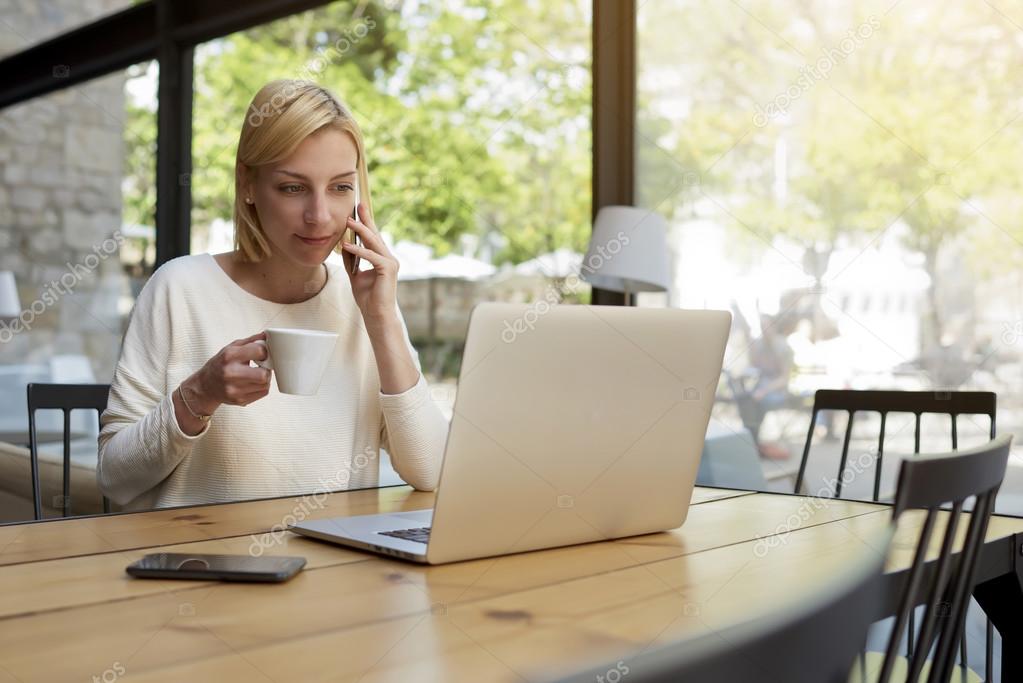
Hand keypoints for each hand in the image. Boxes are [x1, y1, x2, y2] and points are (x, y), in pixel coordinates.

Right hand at [181, 332, 271, 412]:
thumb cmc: (220, 364)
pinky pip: (263, 393)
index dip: (264, 352)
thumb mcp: (230, 348)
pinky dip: (262, 387)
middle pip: (264, 374)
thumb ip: (251, 341)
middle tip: (262, 366)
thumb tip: (268, 334)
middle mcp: (231, 373)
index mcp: (229, 356)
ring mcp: (234, 389)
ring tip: (256, 374)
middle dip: (267, 369)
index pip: (259, 351)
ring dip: (265, 378)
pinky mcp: (239, 400)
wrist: (205, 386)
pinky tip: (253, 383)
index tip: (261, 354)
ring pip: (266, 385)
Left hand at [340, 202, 398, 321]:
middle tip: (357, 205)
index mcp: (382, 258)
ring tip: (348, 221)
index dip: (366, 222)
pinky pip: (372, 256)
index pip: (373, 237)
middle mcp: (389, 258)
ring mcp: (390, 263)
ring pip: (374, 242)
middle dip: (366, 219)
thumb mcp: (355, 275)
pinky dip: (359, 250)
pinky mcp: (388, 269)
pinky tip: (347, 245)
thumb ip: (351, 260)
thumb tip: (344, 245)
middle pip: (375, 234)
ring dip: (360, 230)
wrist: (376, 315)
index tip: (358, 209)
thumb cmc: (368, 298)